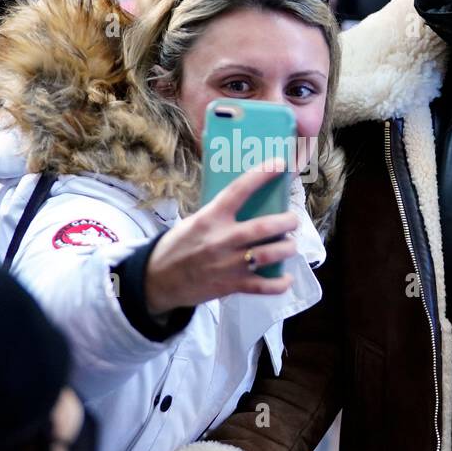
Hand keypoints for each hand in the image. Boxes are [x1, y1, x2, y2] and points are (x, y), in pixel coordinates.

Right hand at [145, 160, 299, 315]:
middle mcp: (222, 239)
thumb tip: (248, 201)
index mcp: (210, 218)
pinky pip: (263, 286)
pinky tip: (286, 279)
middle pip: (263, 227)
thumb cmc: (178, 246)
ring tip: (291, 245)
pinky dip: (279, 284)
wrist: (158, 280)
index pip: (238, 190)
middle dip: (286, 221)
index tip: (279, 163)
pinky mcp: (231, 286)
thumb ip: (219, 214)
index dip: (261, 175)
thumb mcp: (194, 222)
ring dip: (287, 249)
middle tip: (293, 219)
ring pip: (269, 255)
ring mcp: (228, 264)